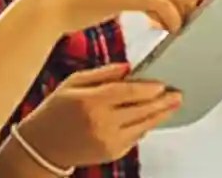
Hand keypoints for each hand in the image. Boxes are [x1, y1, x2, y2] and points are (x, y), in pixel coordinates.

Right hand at [15, 64, 180, 168]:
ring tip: (173, 105)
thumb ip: (101, 74)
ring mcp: (108, 140)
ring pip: (143, 125)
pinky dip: (145, 127)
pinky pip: (135, 138)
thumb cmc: (55, 111)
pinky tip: (152, 118)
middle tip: (178, 94)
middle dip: (162, 102)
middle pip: (141, 109)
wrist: (43, 146)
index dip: (148, 87)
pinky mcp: (111, 153)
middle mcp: (101, 122)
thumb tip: (128, 67)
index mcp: (90, 101)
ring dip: (160, 115)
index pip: (128, 92)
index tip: (162, 83)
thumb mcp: (72, 83)